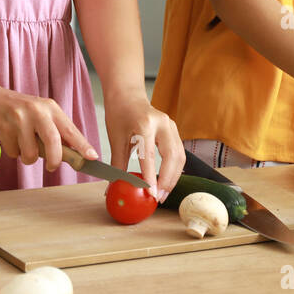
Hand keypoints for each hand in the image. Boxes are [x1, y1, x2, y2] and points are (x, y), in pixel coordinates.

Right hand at [0, 86, 97, 171]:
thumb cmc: (19, 110)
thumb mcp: (41, 114)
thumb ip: (56, 132)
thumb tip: (75, 154)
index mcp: (51, 107)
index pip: (70, 129)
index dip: (82, 145)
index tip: (92, 157)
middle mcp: (37, 111)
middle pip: (53, 141)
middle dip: (55, 159)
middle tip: (52, 166)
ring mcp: (19, 119)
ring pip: (31, 153)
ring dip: (27, 157)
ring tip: (23, 145)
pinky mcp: (4, 128)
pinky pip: (14, 153)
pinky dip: (13, 152)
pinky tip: (9, 138)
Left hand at [103, 87, 184, 202]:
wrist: (127, 95)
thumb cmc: (119, 114)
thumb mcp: (116, 140)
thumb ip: (118, 165)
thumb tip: (114, 188)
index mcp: (144, 124)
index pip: (149, 156)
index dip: (151, 177)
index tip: (151, 195)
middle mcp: (162, 123)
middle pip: (172, 156)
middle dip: (167, 180)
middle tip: (159, 198)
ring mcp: (171, 126)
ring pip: (180, 156)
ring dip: (173, 177)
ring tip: (163, 193)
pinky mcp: (174, 130)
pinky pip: (179, 153)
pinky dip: (175, 169)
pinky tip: (167, 181)